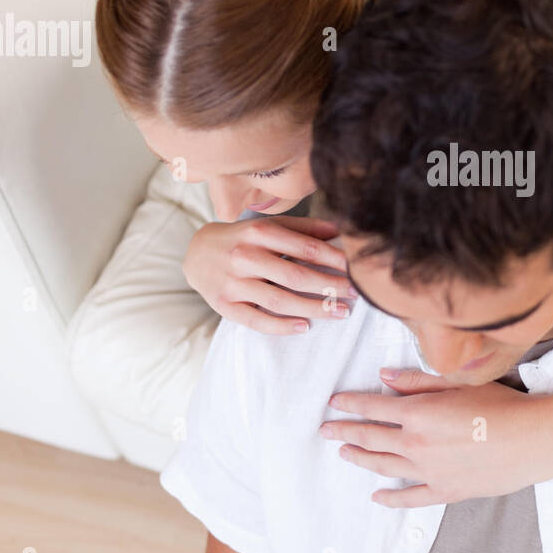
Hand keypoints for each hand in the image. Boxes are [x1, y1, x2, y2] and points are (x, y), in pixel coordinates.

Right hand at [183, 215, 355, 334]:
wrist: (196, 252)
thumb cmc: (242, 238)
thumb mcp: (269, 226)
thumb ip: (304, 228)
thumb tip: (340, 231)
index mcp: (259, 232)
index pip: (304, 248)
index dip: (334, 260)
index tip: (356, 269)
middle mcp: (244, 256)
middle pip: (295, 276)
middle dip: (329, 286)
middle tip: (355, 294)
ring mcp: (232, 283)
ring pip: (279, 300)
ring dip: (313, 309)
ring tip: (340, 313)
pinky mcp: (224, 305)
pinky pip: (256, 320)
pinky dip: (281, 326)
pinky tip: (304, 327)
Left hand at [321, 369, 552, 506]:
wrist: (531, 441)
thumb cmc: (500, 406)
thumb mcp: (458, 383)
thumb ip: (417, 381)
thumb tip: (384, 375)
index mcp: (417, 413)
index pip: (373, 407)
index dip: (350, 404)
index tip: (334, 403)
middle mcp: (415, 444)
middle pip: (370, 437)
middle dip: (345, 431)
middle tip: (326, 430)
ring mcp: (428, 471)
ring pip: (383, 466)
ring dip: (360, 459)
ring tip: (344, 453)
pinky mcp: (445, 491)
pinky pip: (410, 498)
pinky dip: (391, 499)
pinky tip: (377, 496)